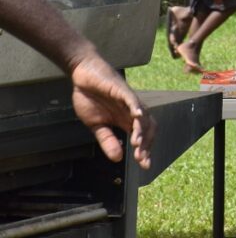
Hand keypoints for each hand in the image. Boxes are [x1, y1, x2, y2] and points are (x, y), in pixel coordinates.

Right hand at [70, 52, 152, 168]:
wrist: (83, 75)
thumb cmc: (91, 98)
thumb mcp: (96, 125)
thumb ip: (107, 140)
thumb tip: (117, 159)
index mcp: (126, 120)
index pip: (141, 137)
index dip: (144, 150)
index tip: (144, 166)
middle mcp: (131, 111)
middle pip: (147, 128)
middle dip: (146, 144)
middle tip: (141, 159)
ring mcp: (128, 100)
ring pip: (142, 116)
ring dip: (141, 130)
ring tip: (138, 144)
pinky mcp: (121, 90)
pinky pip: (132, 99)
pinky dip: (136, 107)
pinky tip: (137, 116)